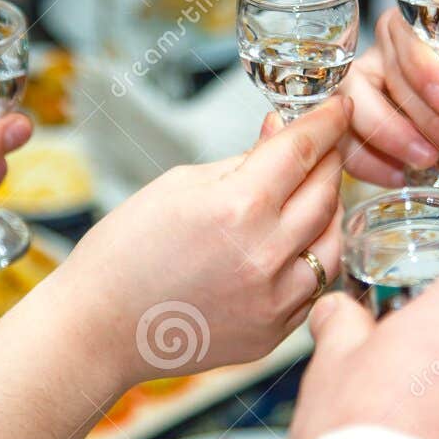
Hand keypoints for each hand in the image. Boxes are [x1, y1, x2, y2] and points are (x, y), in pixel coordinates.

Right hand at [54, 99, 349, 387]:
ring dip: (328, 213)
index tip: (338, 107)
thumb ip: (242, 160)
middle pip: (326, 192)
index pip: (303, 150)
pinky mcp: (274, 331)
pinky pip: (314, 286)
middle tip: (324, 145)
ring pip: (332, 243)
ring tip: (309, 196)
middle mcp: (266, 254)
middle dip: (329, 161)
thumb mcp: (180, 184)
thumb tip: (282, 133)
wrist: (100, 328)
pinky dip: (312, 259)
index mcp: (238, 206)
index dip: (327, 121)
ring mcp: (274, 299)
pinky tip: (293, 244)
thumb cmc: (125, 253)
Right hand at [340, 7, 438, 186]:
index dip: (423, 69)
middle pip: (384, 77)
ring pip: (355, 108)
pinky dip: (369, 162)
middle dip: (424, 120)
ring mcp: (377, 82)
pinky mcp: (373, 121)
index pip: (407, 35)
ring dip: (388, 141)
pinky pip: (350, 140)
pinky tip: (401, 176)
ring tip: (430, 164)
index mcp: (430, 14)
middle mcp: (394, 44)